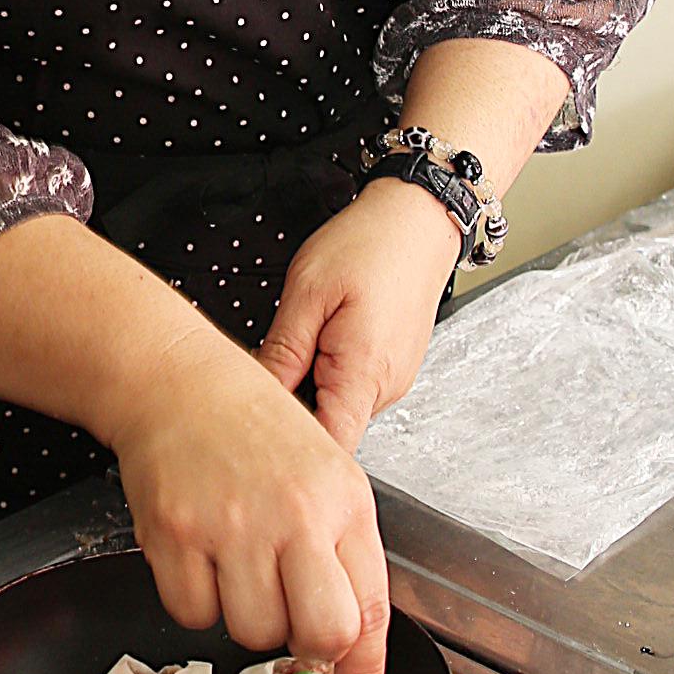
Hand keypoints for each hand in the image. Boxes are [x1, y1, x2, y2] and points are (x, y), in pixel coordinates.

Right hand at [108, 327, 389, 673]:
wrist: (178, 384)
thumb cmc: (255, 429)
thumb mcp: (328, 476)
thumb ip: (344, 554)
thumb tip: (350, 641)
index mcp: (342, 502)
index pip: (369, 607)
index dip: (363, 669)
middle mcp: (294, 515)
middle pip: (317, 635)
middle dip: (303, 643)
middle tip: (286, 614)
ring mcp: (231, 525)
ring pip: (251, 632)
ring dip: (243, 616)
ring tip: (237, 564)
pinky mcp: (174, 533)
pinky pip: (191, 612)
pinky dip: (194, 600)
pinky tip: (200, 556)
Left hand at [259, 181, 460, 453]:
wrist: (417, 219)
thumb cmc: (369, 243)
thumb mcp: (308, 291)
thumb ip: (283, 352)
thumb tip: (258, 398)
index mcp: (363, 372)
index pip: (331, 449)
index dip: (291, 454)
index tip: (255, 439)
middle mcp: (386, 387)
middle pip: (330, 431)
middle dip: (291, 417)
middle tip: (257, 383)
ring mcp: (393, 381)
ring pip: (339, 409)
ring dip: (309, 392)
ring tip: (289, 351)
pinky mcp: (392, 368)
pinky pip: (352, 389)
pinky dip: (328, 376)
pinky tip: (315, 343)